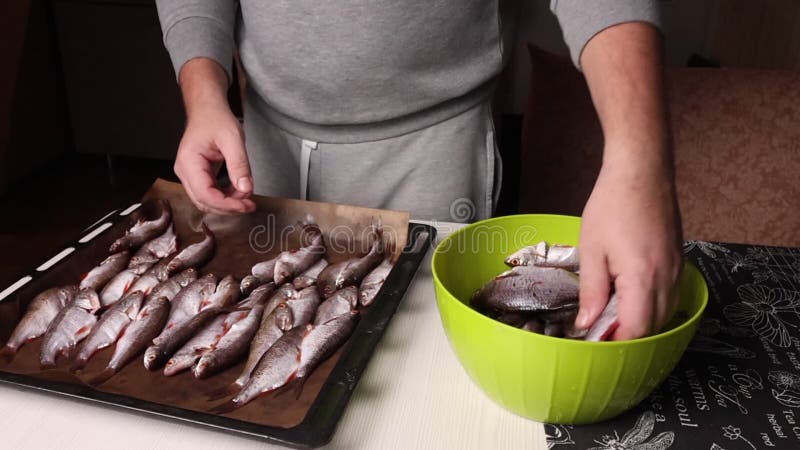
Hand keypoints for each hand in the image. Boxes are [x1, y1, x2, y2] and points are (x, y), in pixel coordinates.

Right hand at [173, 58, 255, 214]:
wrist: (207, 109)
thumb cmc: (216, 119)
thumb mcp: (233, 139)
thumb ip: (239, 165)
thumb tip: (246, 189)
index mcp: (189, 162)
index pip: (205, 194)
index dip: (227, 204)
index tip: (246, 205)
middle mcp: (184, 171)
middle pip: (204, 202)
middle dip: (228, 207)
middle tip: (250, 204)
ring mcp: (189, 175)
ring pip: (206, 201)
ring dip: (227, 203)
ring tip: (246, 196)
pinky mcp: (197, 176)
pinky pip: (210, 193)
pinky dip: (225, 197)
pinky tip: (239, 192)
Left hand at [575, 154, 682, 339]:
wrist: (641, 172)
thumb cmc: (612, 205)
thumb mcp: (591, 250)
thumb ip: (591, 291)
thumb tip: (587, 322)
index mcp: (642, 278)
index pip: (635, 329)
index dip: (615, 341)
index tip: (594, 341)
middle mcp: (666, 278)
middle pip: (653, 327)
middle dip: (628, 335)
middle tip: (599, 331)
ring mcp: (677, 270)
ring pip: (664, 313)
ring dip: (641, 322)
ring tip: (611, 315)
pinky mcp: (679, 261)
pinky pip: (669, 296)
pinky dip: (651, 305)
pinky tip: (629, 297)